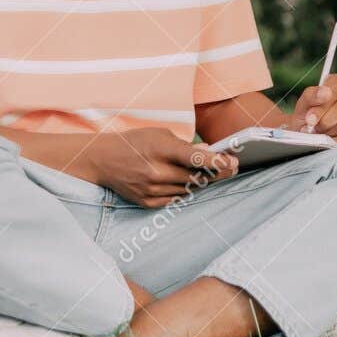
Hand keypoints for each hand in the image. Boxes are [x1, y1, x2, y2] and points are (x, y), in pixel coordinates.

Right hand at [86, 127, 237, 208]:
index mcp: (161, 149)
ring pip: (189, 190)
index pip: (196, 158)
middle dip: (216, 173)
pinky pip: (176, 199)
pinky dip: (183, 190)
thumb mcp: (160, 134)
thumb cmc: (135, 142)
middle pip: (197, 178)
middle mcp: (157, 172)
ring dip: (199, 181)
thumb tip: (210, 151)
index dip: (218, 162)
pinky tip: (181, 181)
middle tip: (230, 167)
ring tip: (203, 172)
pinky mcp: (148, 202)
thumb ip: (186, 145)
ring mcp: (152, 189)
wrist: (104, 159)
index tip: (233, 162)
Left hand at [289, 73, 336, 141]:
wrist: (306, 132)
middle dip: (322, 121)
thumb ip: (311, 95)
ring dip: (327, 131)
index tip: (310, 117)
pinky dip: (333, 140)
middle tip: (310, 127)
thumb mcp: (303, 104)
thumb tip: (325, 92)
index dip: (322, 104)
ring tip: (318, 130)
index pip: (336, 88)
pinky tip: (326, 136)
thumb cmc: (306, 114)